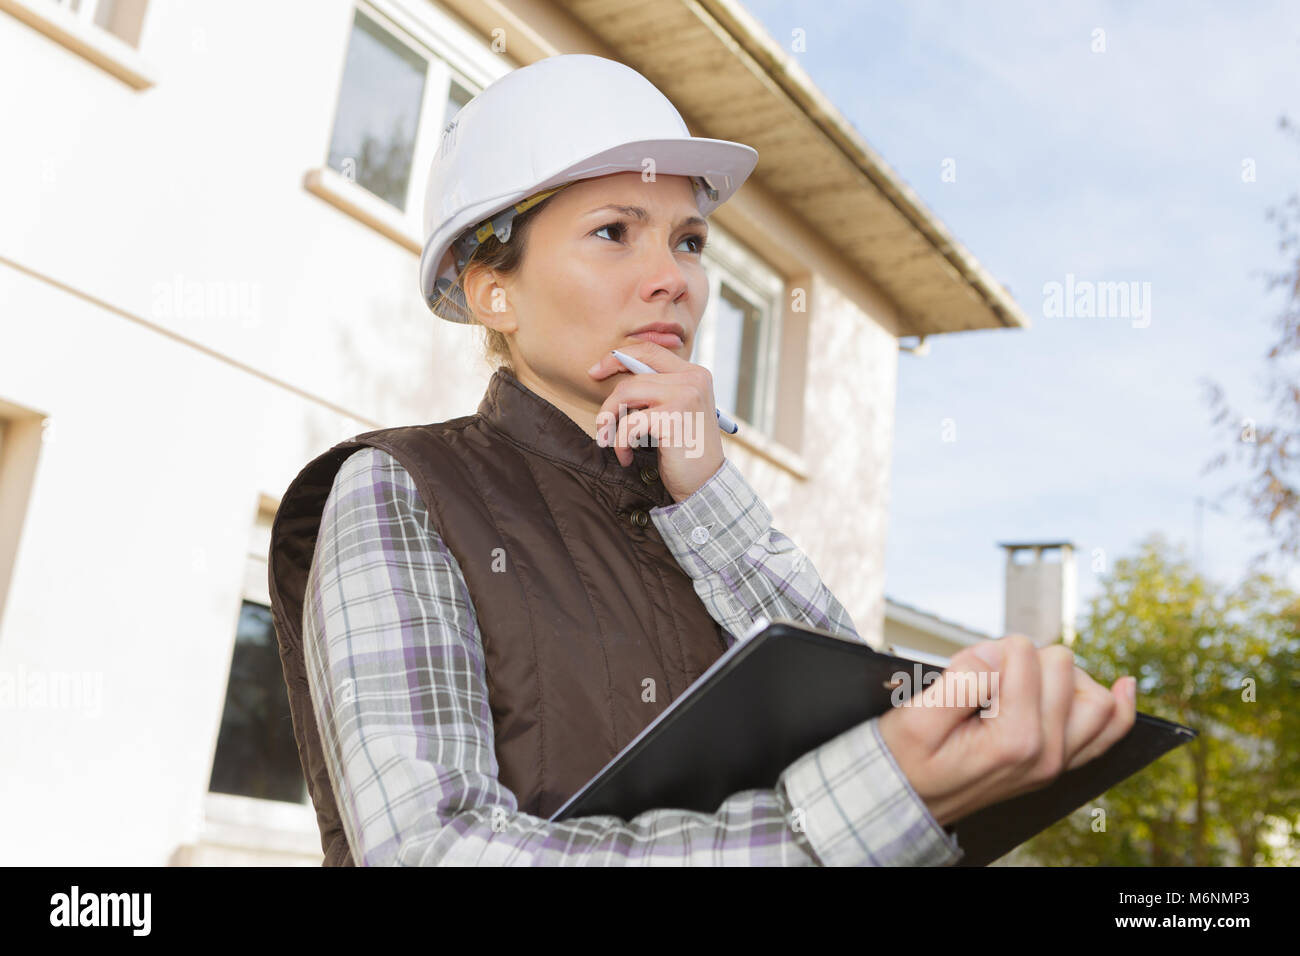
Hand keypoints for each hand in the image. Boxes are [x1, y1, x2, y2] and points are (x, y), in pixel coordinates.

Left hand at [587, 341, 725, 502]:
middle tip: (601, 423)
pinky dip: (621, 442)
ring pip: (627, 392)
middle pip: (633, 373)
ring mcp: (686, 396)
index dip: (617, 357)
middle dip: (609, 399)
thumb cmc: (684, 450)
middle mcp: (693, 379)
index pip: (649, 350)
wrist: (705, 484)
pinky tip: (626, 456)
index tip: (596, 371)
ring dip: (610, 420)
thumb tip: (614, 369)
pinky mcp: (673, 418)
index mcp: (694, 373)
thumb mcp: (675, 411)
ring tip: (611, 441)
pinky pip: (630, 422)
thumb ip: (657, 389)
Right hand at [876, 634, 1136, 827]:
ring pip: (1093, 692)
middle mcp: (1047, 754)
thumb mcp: (916, 716)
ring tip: (1022, 681)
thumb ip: (962, 677)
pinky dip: (1120, 704)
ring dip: (1061, 675)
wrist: (907, 800)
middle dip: (1019, 659)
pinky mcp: (1061, 761)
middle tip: (982, 682)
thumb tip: (998, 651)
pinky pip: (1111, 729)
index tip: (962, 676)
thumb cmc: (907, 759)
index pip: (1021, 655)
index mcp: (1014, 741)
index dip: (986, 651)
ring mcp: (1058, 761)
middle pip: (1059, 665)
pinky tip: (1123, 684)